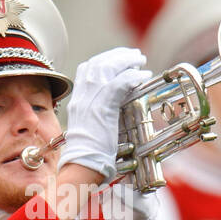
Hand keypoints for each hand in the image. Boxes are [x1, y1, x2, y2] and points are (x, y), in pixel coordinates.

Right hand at [59, 47, 151, 181]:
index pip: (87, 68)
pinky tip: (143, 76)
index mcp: (77, 99)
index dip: (104, 59)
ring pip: (109, 68)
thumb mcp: (90, 127)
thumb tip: (115, 106)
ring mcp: (91, 100)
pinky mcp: (103, 106)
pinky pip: (120, 83)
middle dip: (118, 56)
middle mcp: (82, 95)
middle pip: (99, 63)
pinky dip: (133, 77)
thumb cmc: (88, 153)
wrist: (82, 164)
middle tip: (135, 55)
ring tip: (141, 61)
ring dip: (127, 62)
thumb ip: (98, 113)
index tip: (117, 58)